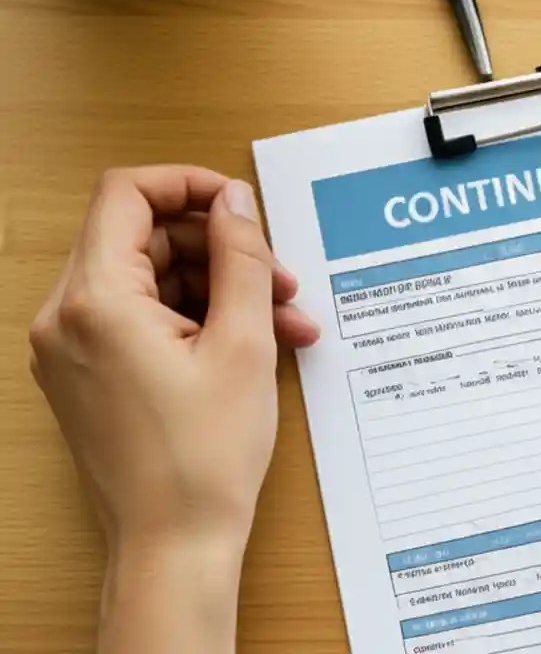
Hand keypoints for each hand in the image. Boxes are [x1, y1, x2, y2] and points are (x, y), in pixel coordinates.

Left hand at [28, 166, 318, 653]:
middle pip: (144, 240)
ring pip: (151, 282)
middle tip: (282, 281)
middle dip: (221, 251)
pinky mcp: (89, 374)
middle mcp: (67, 318)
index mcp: (95, 301)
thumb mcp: (243, 344)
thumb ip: (241, 259)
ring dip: (220, 290)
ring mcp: (73, 349)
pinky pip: (143, 320)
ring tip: (285, 323)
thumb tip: (234, 201)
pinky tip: (255, 346)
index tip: (241, 207)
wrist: (174, 544)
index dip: (189, 185)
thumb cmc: (204, 457)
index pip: (127, 195)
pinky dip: (197, 322)